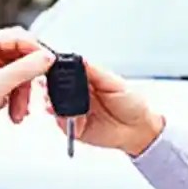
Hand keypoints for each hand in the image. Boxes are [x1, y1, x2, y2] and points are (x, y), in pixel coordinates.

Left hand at [0, 26, 54, 139]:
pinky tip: (15, 111)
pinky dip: (18, 97)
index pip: (17, 37)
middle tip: (38, 86)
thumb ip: (26, 68)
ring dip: (24, 92)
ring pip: (20, 72)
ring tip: (20, 109)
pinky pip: (14, 83)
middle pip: (20, 54)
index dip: (35, 49)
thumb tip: (47, 57)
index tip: (49, 62)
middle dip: (29, 75)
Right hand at [43, 59, 164, 156]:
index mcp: (86, 81)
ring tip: (53, 103)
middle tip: (47, 87)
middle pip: (55, 90)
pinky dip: (61, 120)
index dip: (56, 71)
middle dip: (49, 88)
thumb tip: (79, 59)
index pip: (65, 73)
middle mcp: (78, 96)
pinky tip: (67, 117)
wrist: (139, 129)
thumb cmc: (132, 104)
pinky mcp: (75, 129)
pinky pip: (62, 124)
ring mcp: (75, 112)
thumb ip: (95, 72)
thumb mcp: (115, 83)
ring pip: (54, 107)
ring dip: (52, 104)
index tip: (50, 69)